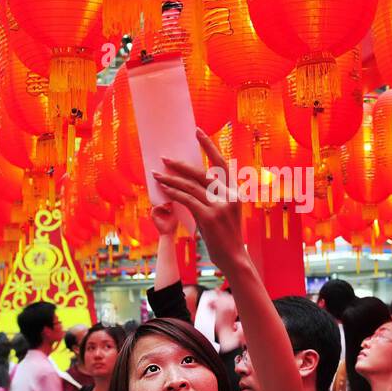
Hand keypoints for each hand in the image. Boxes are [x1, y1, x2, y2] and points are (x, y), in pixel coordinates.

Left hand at [153, 129, 245, 275]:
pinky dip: (174, 193)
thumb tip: (191, 186)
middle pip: (202, 173)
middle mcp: (229, 195)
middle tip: (164, 158)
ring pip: (191, 186)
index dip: (208, 146)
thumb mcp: (223, 213)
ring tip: (157, 175)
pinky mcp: (210, 217)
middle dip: (180, 164)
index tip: (197, 131)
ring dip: (171, 179)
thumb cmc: (225, 237)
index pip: (221, 164)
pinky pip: (187, 200)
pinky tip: (164, 189)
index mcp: (234, 192)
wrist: (234, 258)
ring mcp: (220, 206)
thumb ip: (212, 198)